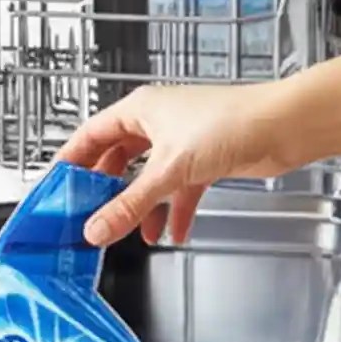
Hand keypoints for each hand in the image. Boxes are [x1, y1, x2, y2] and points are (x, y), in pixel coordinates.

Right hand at [56, 82, 295, 246]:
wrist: (284, 126)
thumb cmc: (231, 122)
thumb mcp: (168, 170)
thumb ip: (129, 205)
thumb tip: (98, 227)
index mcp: (140, 110)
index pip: (90, 136)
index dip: (71, 161)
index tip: (56, 186)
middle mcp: (157, 123)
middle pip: (117, 160)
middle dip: (106, 191)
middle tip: (90, 215)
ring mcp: (180, 142)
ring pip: (148, 179)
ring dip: (141, 207)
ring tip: (132, 232)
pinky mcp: (203, 160)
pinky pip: (176, 190)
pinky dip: (172, 211)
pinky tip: (173, 231)